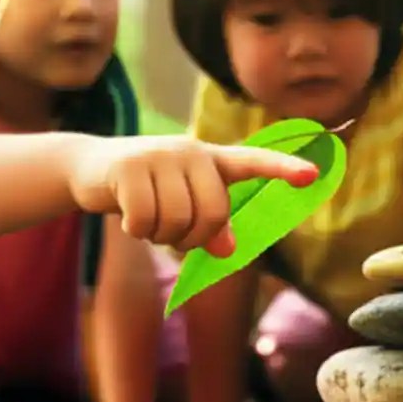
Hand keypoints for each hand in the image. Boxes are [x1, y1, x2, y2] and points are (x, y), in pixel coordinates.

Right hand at [70, 136, 318, 253]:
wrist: (90, 169)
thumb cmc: (148, 192)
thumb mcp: (182, 208)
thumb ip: (210, 227)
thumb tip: (227, 250)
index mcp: (211, 160)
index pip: (253, 161)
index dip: (283, 170)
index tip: (312, 176)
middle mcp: (191, 151)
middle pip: (213, 214)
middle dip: (192, 237)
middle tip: (171, 234)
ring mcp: (159, 155)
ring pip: (177, 220)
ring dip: (161, 235)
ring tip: (148, 221)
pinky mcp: (129, 166)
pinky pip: (144, 220)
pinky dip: (136, 229)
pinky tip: (127, 217)